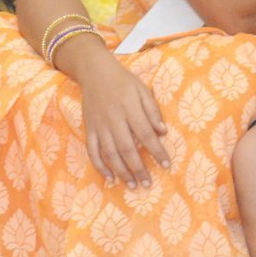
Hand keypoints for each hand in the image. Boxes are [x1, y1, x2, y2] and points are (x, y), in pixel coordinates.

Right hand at [78, 56, 169, 187]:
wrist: (94, 70)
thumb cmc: (123, 80)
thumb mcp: (142, 89)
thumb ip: (152, 110)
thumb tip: (163, 132)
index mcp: (129, 106)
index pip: (145, 133)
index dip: (156, 151)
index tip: (167, 165)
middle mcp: (113, 117)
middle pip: (127, 148)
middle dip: (138, 168)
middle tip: (148, 184)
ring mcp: (98, 124)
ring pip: (109, 153)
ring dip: (121, 171)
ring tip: (133, 185)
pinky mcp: (88, 128)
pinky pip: (92, 150)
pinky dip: (100, 166)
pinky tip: (110, 178)